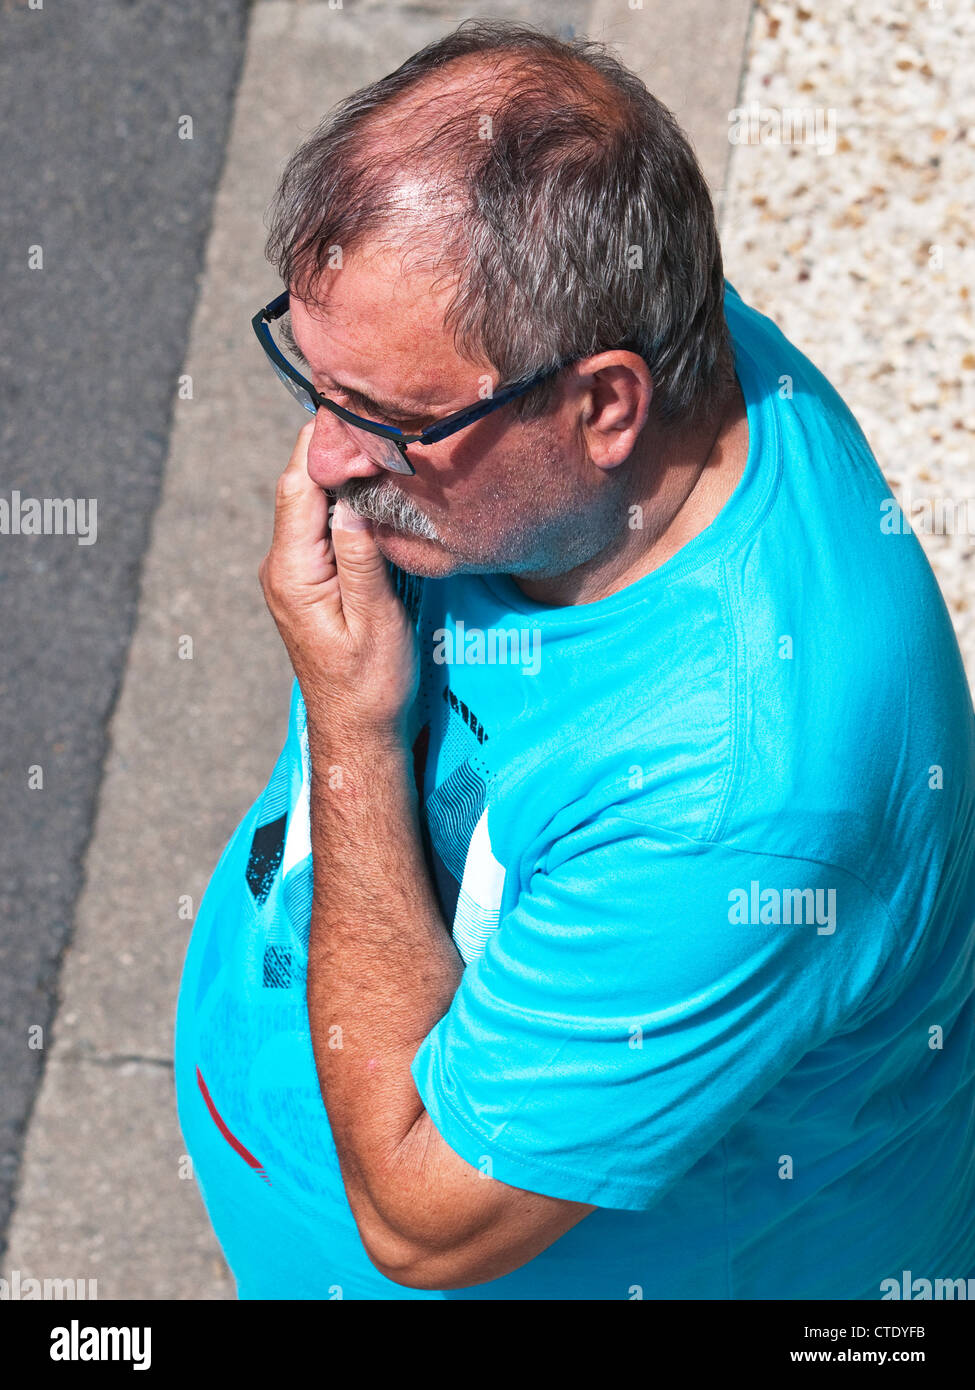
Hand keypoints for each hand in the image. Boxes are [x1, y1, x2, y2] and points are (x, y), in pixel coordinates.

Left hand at [258, 422, 418, 741]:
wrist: (356, 728)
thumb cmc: (370, 683)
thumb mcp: (375, 621)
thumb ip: (360, 557)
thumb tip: (351, 497)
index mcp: (293, 572)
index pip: (298, 487)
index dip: (320, 444)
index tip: (350, 406)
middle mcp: (281, 566)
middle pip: (299, 487)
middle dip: (329, 448)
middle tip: (369, 408)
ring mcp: (290, 572)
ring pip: (308, 502)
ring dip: (336, 470)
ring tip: (371, 434)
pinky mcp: (306, 579)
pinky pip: (316, 524)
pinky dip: (338, 497)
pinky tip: (366, 482)